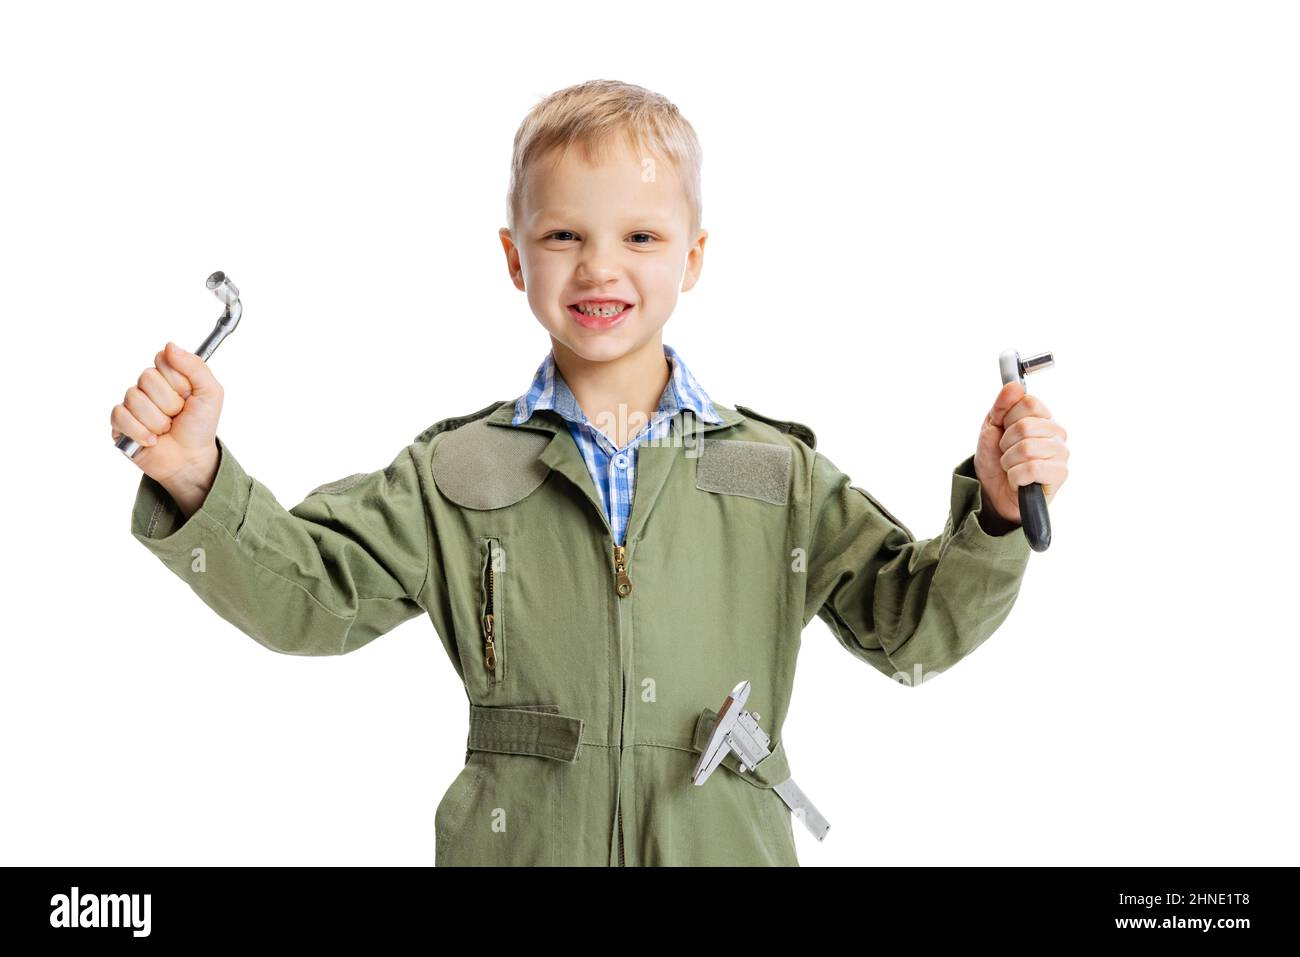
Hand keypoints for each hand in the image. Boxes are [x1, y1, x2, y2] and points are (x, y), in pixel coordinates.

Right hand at [110, 341, 223, 486]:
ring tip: (166, 430)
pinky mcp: (119, 423)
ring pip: (135, 399)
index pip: (162, 359)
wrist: (190, 459)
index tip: (188, 395)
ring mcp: (131, 404)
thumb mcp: (211, 394)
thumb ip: (195, 367)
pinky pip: (121, 417)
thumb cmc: (200, 426)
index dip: (178, 380)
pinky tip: (152, 440)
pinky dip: (141, 432)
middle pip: (147, 378)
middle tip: (178, 416)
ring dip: (157, 421)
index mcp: (168, 375)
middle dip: (169, 403)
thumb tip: (169, 346)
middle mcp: (147, 386)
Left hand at [974, 381, 1068, 525]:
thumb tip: (1013, 386)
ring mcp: (1060, 454)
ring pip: (1027, 448)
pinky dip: (1015, 475)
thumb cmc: (995, 459)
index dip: (1007, 417)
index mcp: (1042, 417)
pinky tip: (1018, 479)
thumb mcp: (990, 428)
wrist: (992, 491)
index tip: (1003, 429)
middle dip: (1005, 443)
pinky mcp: (1060, 475)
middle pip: (1025, 426)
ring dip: (1008, 461)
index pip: (1028, 402)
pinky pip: (1032, 468)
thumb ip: (1001, 405)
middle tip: (1006, 453)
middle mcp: (1056, 433)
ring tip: (1011, 466)